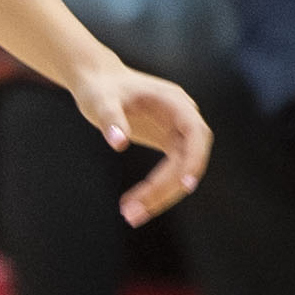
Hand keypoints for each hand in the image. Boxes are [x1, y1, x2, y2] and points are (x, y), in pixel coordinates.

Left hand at [70, 58, 209, 222]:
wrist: (98, 80)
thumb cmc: (99, 87)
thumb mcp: (100, 100)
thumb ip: (110, 118)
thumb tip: (118, 143)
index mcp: (174, 102)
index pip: (196, 133)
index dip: (195, 159)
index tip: (186, 184)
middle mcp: (183, 117)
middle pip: (189, 159)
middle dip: (168, 188)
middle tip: (135, 212)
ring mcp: (178, 131)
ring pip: (180, 171)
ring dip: (160, 195)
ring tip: (130, 215)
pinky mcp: (168, 142)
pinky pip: (170, 171)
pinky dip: (154, 189)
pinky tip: (133, 205)